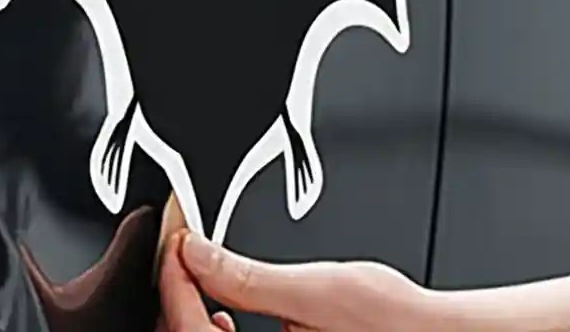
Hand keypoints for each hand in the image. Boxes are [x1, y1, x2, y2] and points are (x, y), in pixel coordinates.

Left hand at [156, 231, 438, 331]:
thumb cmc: (395, 324)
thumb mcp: (315, 290)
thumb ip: (248, 277)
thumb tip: (198, 254)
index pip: (187, 328)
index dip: (174, 280)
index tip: (178, 245)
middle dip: (177, 300)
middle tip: (182, 258)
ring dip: (193, 317)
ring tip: (201, 280)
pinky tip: (228, 315)